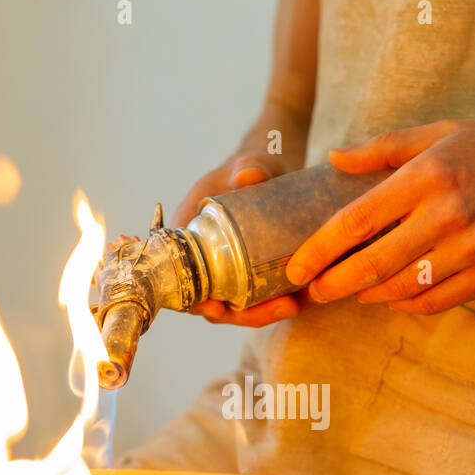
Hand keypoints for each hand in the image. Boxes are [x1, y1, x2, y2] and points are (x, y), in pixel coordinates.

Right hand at [175, 152, 321, 327]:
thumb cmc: (254, 161)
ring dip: (259, 312)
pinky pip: (253, 296)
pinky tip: (297, 302)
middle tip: (273, 308)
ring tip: (290, 307)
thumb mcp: (252, 162)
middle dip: (237, 313)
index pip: (178, 270)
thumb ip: (250, 166)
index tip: (215, 306)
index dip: (192, 295)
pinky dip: (271, 303)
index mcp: (188, 225)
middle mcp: (203, 251)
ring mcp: (226, 265)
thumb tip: (248, 175)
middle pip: (207, 296)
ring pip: (232, 302)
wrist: (273, 165)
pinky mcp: (249, 271)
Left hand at [285, 120, 474, 314]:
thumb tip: (336, 158)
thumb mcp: (445, 133)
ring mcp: (473, 247)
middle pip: (373, 264)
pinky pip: (435, 301)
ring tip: (352, 291)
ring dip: (369, 295)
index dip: (320, 249)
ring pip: (402, 288)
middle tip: (313, 293)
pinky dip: (407, 305)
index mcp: (429, 174)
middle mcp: (449, 212)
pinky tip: (393, 297)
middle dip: (334, 284)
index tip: (296, 266)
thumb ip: (387, 147)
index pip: (357, 220)